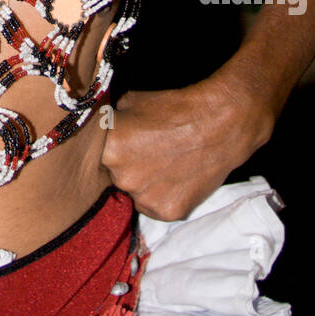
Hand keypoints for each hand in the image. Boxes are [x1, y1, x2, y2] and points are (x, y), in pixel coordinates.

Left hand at [100, 75, 270, 220]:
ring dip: (144, 182)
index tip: (123, 143)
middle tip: (148, 151)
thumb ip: (109, 122)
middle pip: (115, 176)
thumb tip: (97, 129)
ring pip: (135, 193)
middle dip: (126, 165)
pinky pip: (154, 207)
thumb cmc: (173, 107)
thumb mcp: (130, 102)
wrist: (220, 124)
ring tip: (166, 162)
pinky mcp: (167, 213)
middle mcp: (122, 178)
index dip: (108, 149)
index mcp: (109, 149)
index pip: (94, 156)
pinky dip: (163, 195)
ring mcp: (145, 198)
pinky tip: (177, 176)